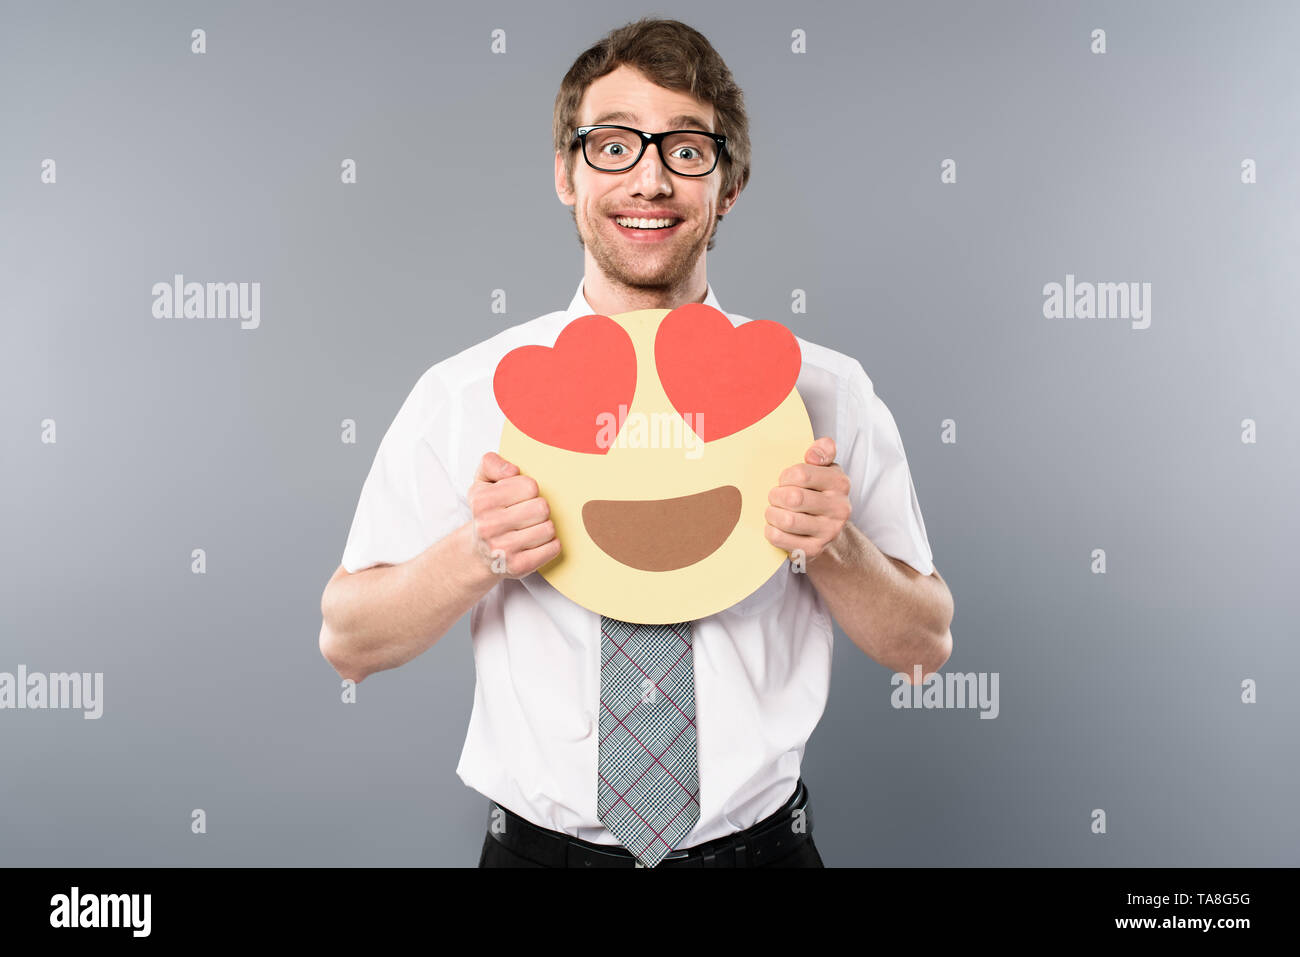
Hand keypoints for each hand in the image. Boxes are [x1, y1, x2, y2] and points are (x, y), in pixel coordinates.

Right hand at [467, 452, 560, 578]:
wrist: (478, 553)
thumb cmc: (487, 513)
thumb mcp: (482, 482)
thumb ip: (492, 464)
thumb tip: (512, 470)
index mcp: (482, 502)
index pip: (529, 486)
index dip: (529, 490)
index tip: (518, 498)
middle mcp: (489, 526)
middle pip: (542, 507)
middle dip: (538, 509)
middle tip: (526, 515)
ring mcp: (503, 549)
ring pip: (549, 528)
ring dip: (544, 527)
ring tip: (529, 529)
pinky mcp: (518, 567)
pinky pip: (552, 548)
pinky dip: (549, 545)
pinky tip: (535, 543)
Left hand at [764, 437, 850, 562]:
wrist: (828, 532)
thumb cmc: (819, 493)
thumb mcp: (825, 469)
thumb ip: (822, 451)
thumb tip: (813, 455)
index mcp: (840, 483)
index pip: (801, 474)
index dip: (785, 476)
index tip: (784, 480)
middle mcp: (839, 508)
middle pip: (793, 498)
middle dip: (776, 496)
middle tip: (775, 497)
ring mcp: (828, 531)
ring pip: (787, 520)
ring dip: (772, 514)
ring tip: (773, 511)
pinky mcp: (814, 550)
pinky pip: (780, 538)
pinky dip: (771, 531)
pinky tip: (775, 527)